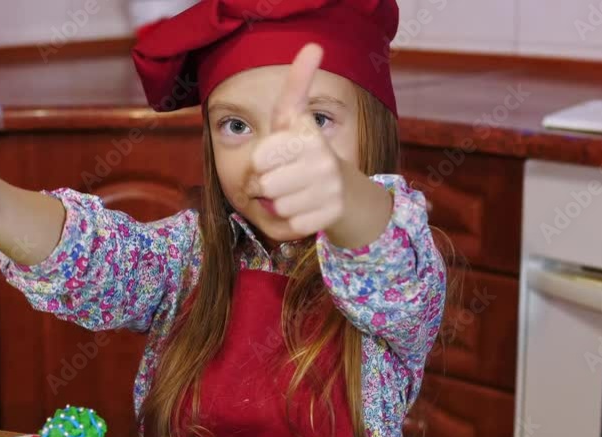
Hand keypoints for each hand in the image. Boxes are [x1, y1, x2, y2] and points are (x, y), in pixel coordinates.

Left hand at [250, 43, 347, 236]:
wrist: (344, 190)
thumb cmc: (305, 150)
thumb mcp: (295, 117)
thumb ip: (297, 84)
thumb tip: (313, 46)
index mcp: (308, 136)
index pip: (258, 158)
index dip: (259, 161)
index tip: (276, 156)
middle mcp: (322, 160)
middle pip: (264, 185)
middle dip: (266, 186)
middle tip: (283, 179)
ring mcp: (329, 189)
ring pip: (276, 206)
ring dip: (278, 204)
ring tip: (294, 193)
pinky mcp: (330, 214)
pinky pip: (291, 224)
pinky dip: (292, 221)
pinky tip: (305, 208)